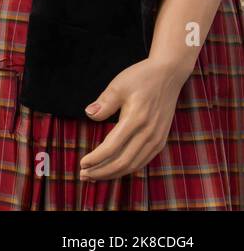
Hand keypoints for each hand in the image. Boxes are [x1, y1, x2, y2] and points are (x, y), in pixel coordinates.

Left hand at [78, 57, 185, 180]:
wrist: (168, 75)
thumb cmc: (141, 78)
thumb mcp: (118, 85)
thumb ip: (104, 102)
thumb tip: (89, 114)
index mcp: (136, 120)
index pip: (112, 147)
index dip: (97, 158)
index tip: (82, 163)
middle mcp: (149, 133)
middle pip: (123, 161)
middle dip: (102, 171)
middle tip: (84, 175)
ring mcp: (157, 138)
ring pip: (134, 164)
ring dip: (114, 173)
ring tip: (95, 176)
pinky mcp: (160, 139)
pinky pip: (143, 160)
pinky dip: (128, 168)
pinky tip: (115, 170)